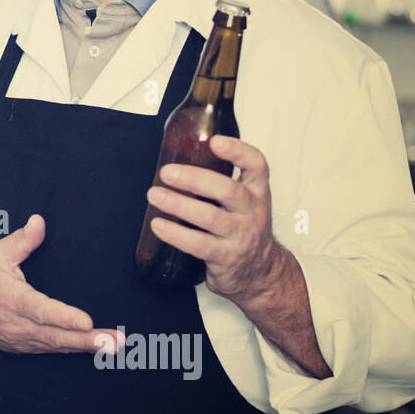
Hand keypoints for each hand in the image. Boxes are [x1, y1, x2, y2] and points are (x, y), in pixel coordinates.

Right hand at [0, 214, 123, 354]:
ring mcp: (23, 339)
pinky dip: (76, 350)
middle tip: (114, 340)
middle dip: (88, 339)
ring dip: (88, 347)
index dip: (64, 317)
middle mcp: (18, 324)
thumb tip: (39, 222)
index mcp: (12, 299)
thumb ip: (22, 240)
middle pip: (56, 335)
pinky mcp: (28, 347)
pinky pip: (55, 349)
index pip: (41, 310)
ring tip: (114, 345)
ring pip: (59, 346)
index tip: (86, 321)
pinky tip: (98, 348)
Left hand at [144, 135, 285, 304]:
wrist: (259, 271)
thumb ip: (219, 181)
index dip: (238, 151)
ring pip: (209, 217)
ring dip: (178, 204)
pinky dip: (175, 234)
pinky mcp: (225, 257)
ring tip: (154, 195)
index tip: (215, 142)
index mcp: (256, 191)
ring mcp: (240, 235)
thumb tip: (175, 159)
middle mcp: (251, 211)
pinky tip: (158, 224)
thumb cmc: (242, 228)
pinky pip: (198, 244)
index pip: (257, 165)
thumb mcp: (243, 202)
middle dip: (194, 179)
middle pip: (227, 190)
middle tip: (166, 172)